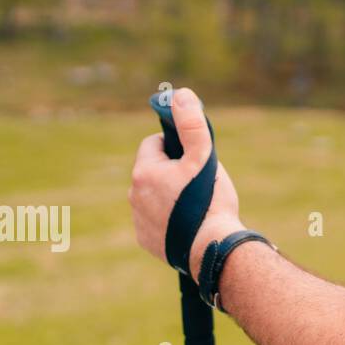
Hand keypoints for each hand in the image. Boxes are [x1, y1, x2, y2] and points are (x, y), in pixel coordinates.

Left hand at [128, 87, 242, 281]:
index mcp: (144, 172)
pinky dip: (168, 218)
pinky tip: (189, 223)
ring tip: (196, 203)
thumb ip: (191, 124)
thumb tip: (180, 95)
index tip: (192, 156)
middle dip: (173, 170)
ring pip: (153, 195)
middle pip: (153, 170)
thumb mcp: (204, 156)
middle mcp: (134, 195)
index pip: (153, 144)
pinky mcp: (145, 239)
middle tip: (199, 180)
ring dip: (170, 194)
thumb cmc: (209, 200)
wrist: (211, 248)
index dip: (175, 145)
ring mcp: (138, 219)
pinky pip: (155, 220)